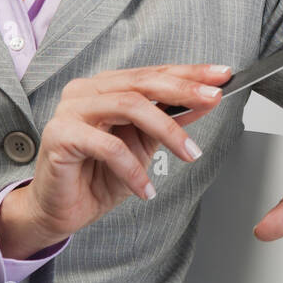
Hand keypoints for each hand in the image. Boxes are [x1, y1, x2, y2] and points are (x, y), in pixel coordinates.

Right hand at [0, 63, 229, 258]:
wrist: (62, 210)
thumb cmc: (99, 175)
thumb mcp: (145, 145)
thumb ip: (170, 120)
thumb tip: (206, 101)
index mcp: (107, 86)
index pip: (154, 73)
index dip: (190, 72)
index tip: (222, 75)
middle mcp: (87, 91)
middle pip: (143, 82)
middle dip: (184, 90)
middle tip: (214, 99)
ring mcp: (71, 109)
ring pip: (129, 106)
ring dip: (167, 131)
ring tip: (190, 155)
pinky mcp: (59, 134)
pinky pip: (108, 146)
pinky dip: (133, 169)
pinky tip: (145, 188)